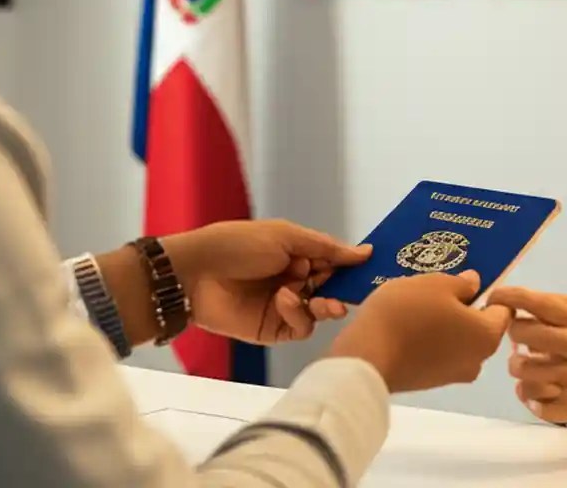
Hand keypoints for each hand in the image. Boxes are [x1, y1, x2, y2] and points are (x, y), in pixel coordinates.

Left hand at [163, 219, 370, 343]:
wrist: (195, 273)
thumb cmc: (238, 245)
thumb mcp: (286, 237)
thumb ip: (326, 248)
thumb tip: (366, 251)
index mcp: (298, 254)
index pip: (335, 263)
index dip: (352, 267)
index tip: (371, 270)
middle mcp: (296, 281)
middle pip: (334, 290)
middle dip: (344, 290)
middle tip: (351, 292)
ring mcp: (285, 307)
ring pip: (322, 312)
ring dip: (325, 305)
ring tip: (322, 301)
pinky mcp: (274, 330)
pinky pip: (301, 328)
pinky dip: (299, 315)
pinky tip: (285, 301)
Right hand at [327, 270, 510, 392]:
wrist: (367, 357)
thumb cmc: (406, 314)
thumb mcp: (434, 284)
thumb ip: (461, 283)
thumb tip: (475, 284)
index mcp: (488, 335)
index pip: (503, 310)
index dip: (490, 292)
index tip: (466, 282)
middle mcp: (478, 360)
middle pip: (480, 327)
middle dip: (464, 309)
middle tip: (438, 290)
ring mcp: (453, 376)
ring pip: (459, 341)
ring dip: (446, 325)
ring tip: (419, 306)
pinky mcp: (430, 382)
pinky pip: (440, 354)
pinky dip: (431, 341)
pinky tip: (409, 326)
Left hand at [487, 287, 566, 429]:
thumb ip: (556, 305)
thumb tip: (515, 302)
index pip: (539, 303)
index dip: (510, 297)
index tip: (493, 297)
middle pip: (527, 335)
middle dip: (513, 332)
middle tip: (517, 335)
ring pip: (526, 371)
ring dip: (516, 366)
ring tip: (523, 363)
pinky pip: (539, 405)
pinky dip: (529, 398)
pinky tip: (533, 390)